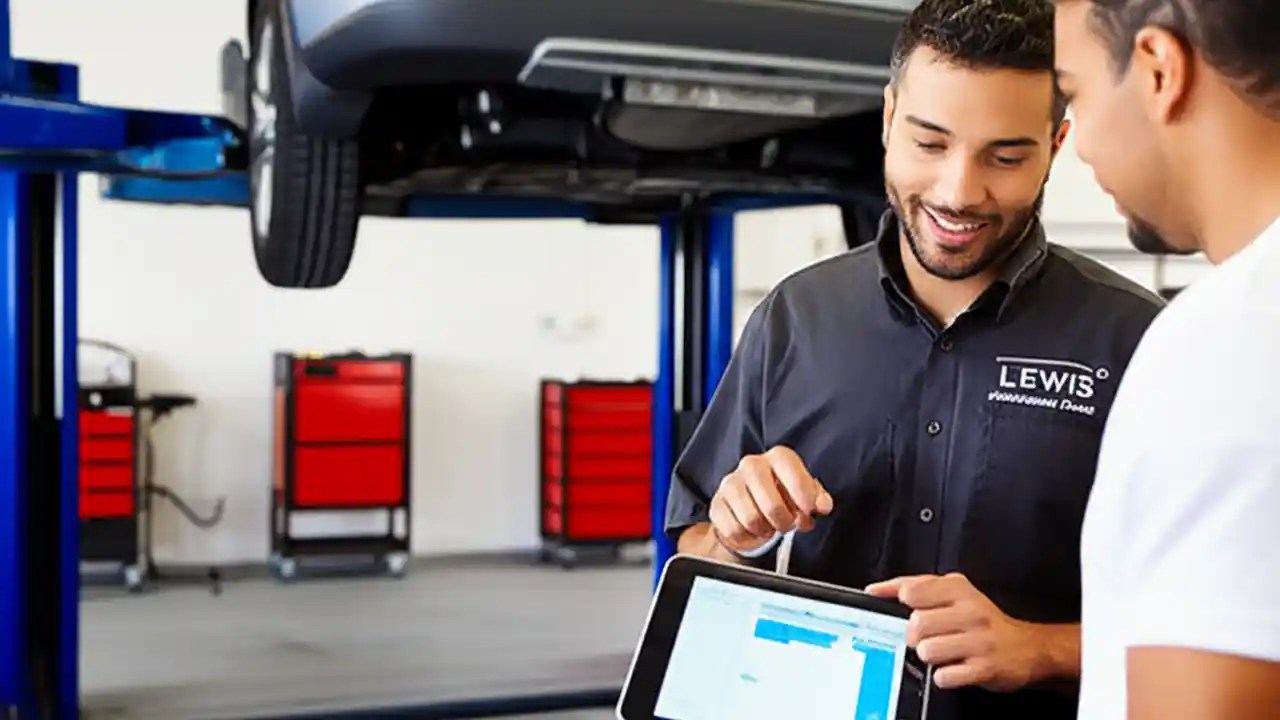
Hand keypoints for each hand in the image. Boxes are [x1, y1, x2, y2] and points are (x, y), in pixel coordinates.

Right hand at [710, 446, 833, 554]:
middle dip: (784, 521)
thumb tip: (823, 505)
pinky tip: (752, 530)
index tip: (807, 511)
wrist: (748, 504)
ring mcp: (731, 483)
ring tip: (769, 526)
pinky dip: (747, 536)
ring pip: (751, 519)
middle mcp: (752, 465)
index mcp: (777, 458)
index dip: (802, 495)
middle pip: (770, 503)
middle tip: (788, 524)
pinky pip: (733, 529)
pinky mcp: (717, 504)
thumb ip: (817, 497)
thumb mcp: (804, 493)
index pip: (791, 472)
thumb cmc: (780, 495)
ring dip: (765, 530)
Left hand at [865, 573, 1040, 691]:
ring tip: (943, 653)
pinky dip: (943, 676)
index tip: (911, 610)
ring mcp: (979, 641)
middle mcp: (971, 611)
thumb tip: (874, 590)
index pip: (912, 592)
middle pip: (916, 625)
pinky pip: (944, 676)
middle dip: (916, 636)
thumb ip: (913, 586)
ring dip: (929, 657)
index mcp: (959, 588)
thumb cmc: (981, 620)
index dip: (906, 606)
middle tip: (929, 637)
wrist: (1027, 647)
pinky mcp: (985, 669)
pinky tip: (954, 668)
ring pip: (927, 651)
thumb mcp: (953, 592)